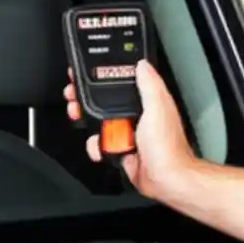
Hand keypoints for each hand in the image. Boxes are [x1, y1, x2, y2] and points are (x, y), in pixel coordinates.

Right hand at [63, 60, 195, 200]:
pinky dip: (96, 146)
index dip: (106, 79)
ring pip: (100, 124)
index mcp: (150, 103)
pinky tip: (101, 147)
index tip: (89, 76)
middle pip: (107, 103)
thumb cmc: (167, 146)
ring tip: (88, 124)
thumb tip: (143, 64)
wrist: (164, 179)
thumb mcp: (158, 107)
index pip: (125, 84)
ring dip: (92, 125)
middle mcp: (139, 117)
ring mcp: (129, 134)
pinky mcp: (121, 150)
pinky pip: (101, 144)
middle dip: (88, 101)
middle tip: (76, 100)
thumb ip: (150, 85)